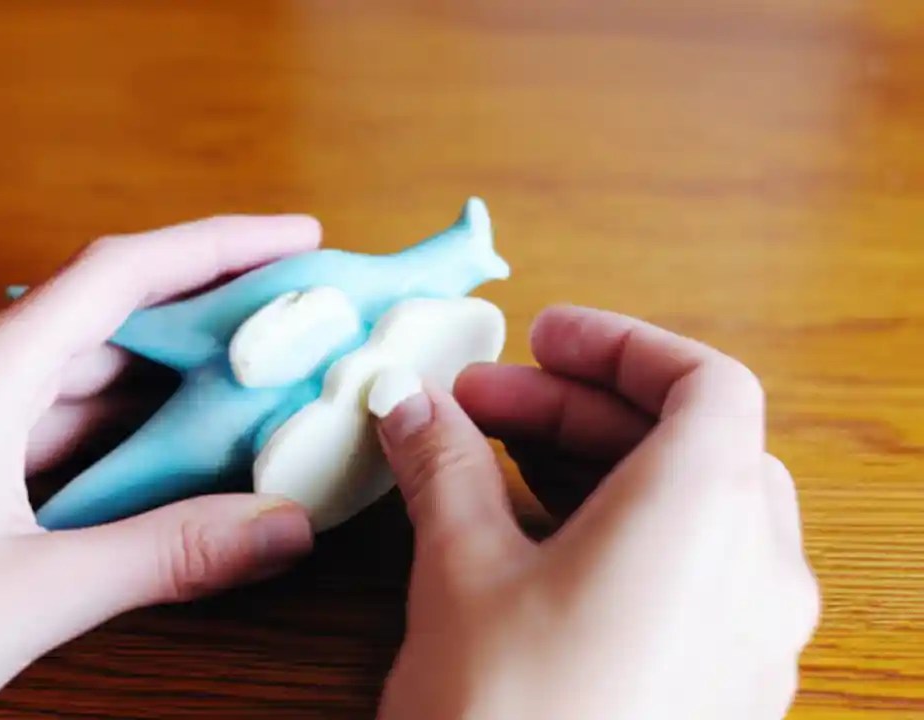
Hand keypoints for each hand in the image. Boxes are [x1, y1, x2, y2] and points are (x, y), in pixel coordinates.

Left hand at [0, 216, 319, 719]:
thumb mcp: (32, 594)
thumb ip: (167, 554)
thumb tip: (283, 526)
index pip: (117, 275)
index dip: (216, 246)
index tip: (295, 238)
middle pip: (97, 322)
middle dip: (199, 321)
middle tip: (287, 326)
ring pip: (65, 383)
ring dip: (152, 388)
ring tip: (243, 394)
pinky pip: (34, 432)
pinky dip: (102, 439)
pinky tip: (151, 463)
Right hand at [374, 305, 819, 719]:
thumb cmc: (506, 717)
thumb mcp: (458, 569)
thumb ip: (441, 465)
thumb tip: (410, 404)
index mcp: (707, 514)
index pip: (702, 380)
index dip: (617, 344)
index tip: (537, 336)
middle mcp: (757, 571)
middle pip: (691, 442)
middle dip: (579, 410)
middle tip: (478, 406)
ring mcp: (750, 640)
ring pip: (693, 512)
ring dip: (596, 472)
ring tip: (491, 472)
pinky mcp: (724, 690)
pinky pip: (690, 579)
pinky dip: (621, 538)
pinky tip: (534, 554)